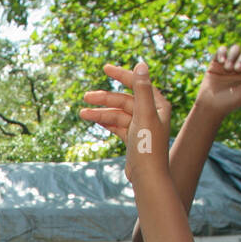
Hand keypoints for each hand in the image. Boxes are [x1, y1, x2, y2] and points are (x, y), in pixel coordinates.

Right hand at [80, 63, 171, 183]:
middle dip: (105, 99)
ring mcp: (141, 126)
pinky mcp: (133, 138)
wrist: (147, 177)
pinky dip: (106, 122)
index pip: (138, 84)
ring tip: (82, 114)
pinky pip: (117, 125)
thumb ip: (142, 89)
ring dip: (101, 113)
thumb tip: (141, 64)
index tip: (105, 69)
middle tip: (86, 97)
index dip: (121, 75)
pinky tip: (94, 120)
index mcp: (158, 105)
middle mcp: (151, 113)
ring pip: (118, 114)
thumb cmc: (148, 147)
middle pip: (124, 101)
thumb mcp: (144, 115)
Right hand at [195, 46, 240, 118]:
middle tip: (237, 70)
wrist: (210, 106)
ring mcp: (229, 63)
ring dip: (233, 56)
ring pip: (236, 49)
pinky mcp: (217, 62)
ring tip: (228, 69)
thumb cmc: (231, 102)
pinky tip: (221, 62)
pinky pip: (222, 50)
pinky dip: (222, 53)